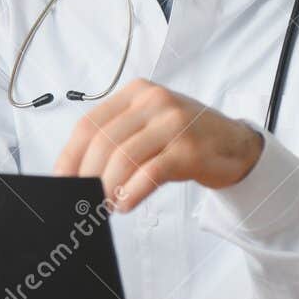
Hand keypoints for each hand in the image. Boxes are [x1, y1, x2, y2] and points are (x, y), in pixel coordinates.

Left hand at [53, 78, 264, 210]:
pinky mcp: (190, 149)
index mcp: (136, 93)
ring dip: (108, 188)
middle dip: (88, 177)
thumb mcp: (148, 126)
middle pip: (103, 143)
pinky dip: (132, 192)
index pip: (89, 125)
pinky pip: (150, 173)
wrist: (237, 145)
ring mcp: (174, 123)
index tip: (62, 182)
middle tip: (84, 201)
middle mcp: (153, 101)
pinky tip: (126, 204)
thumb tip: (76, 173)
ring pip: (123, 158)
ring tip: (106, 205)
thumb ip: (116, 139)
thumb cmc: (186, 138)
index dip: (69, 157)